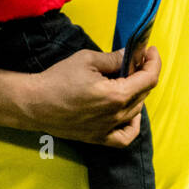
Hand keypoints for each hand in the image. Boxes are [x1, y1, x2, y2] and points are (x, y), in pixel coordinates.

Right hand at [12, 45, 160, 147]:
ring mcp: (107, 129)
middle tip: (136, 60)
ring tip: (129, 80)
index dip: (153, 61)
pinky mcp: (98, 138)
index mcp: (116, 94)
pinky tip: (130, 113)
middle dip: (144, 73)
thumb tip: (129, 55)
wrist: (34, 103)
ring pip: (136, 111)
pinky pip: (125, 137)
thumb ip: (113, 58)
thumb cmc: (58, 79)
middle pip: (144, 93)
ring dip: (138, 93)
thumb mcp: (87, 59)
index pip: (149, 78)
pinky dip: (133, 125)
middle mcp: (116, 115)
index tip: (150, 50)